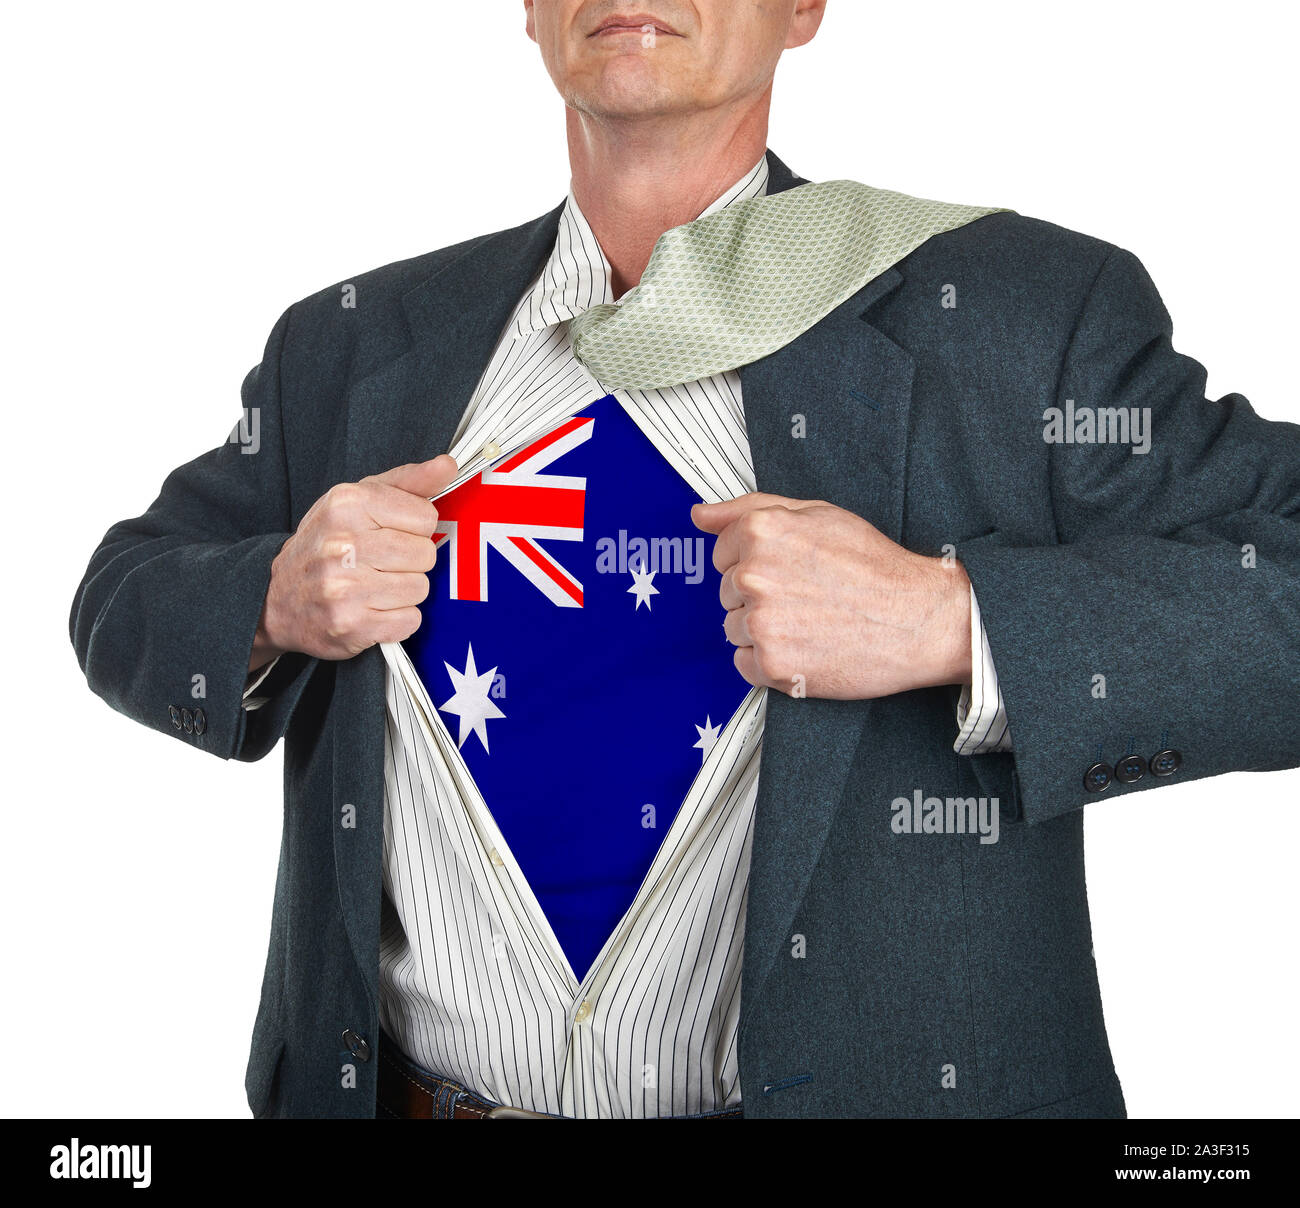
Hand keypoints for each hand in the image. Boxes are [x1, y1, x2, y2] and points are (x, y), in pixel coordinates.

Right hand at [250, 455, 457, 667]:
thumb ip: (407, 481)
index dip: (415, 529)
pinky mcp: (351, 625)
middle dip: (411, 561)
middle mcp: (342, 544)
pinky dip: (398, 619)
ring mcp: (344, 588)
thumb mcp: (358, 500)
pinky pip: (409, 621)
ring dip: (405, 591)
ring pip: (420, 589)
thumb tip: (447, 465)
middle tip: (382, 563)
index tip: (391, 533)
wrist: (277, 600)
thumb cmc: (326, 545)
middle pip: (425, 554)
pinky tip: (373, 609)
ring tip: (375, 586)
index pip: (426, 517)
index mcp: (347, 505)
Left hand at [691, 493, 971, 698]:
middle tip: (808, 597)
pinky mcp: (772, 664)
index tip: (790, 570)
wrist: (918, 618)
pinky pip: (744, 665)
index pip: (722, 552)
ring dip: (763, 631)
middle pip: (727, 593)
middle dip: (759, 596)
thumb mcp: (816, 514)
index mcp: (760, 532)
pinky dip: (769, 663)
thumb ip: (748, 509)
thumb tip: (699, 515)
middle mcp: (753, 575)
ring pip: (734, 629)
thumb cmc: (874, 566)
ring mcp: (761, 622)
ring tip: (810, 623)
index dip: (757, 562)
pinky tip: (805, 648)